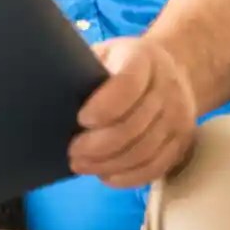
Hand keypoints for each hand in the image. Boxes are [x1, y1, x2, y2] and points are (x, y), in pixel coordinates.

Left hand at [69, 36, 197, 187]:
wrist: (172, 68)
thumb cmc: (122, 62)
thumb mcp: (103, 52)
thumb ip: (83, 68)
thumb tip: (47, 89)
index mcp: (143, 58)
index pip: (128, 84)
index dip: (104, 105)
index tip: (81, 119)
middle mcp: (167, 86)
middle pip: (135, 124)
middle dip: (99, 144)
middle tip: (72, 151)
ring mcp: (179, 116)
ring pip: (145, 150)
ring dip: (109, 163)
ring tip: (81, 165)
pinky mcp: (182, 140)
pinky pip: (157, 166)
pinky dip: (129, 176)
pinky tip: (106, 175)